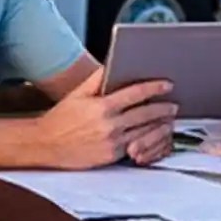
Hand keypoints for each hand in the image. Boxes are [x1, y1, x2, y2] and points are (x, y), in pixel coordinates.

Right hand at [35, 68, 177, 169]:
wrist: (46, 145)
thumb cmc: (61, 118)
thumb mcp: (77, 94)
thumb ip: (97, 79)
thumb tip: (114, 64)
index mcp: (102, 106)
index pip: (136, 94)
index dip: (154, 88)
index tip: (167, 85)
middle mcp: (109, 125)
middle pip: (145, 114)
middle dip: (163, 109)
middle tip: (174, 105)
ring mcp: (112, 143)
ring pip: (145, 132)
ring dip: (160, 125)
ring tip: (169, 120)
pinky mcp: (112, 157)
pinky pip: (137, 147)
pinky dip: (149, 140)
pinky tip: (154, 135)